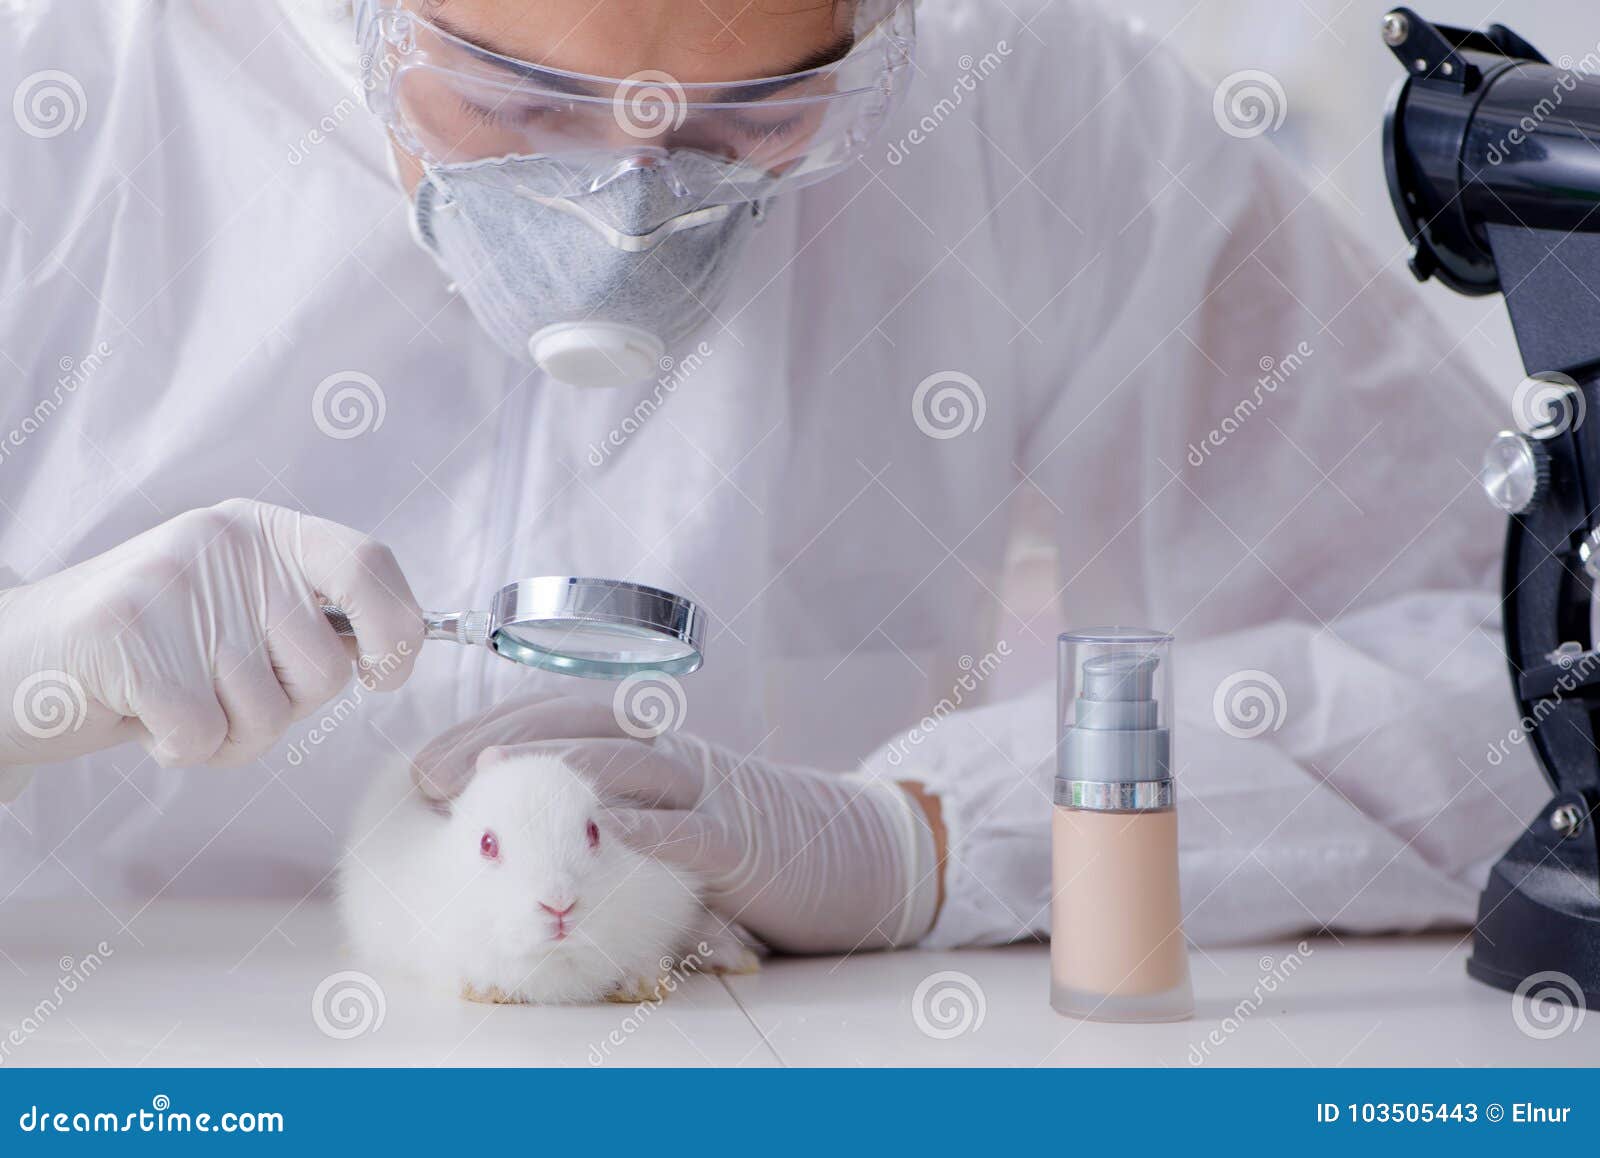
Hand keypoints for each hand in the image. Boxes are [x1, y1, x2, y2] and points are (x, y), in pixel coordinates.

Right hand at [0, 498, 422, 768]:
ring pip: (267, 713)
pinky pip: (205, 736)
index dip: (398, 629)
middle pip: (324, 667)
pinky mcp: (125, 637)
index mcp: (260, 530)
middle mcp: (223, 542)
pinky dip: (179, 750)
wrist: (17, 662)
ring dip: (229, 736)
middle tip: (221, 692)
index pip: (367, 563)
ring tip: (174, 699)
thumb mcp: (235, 609)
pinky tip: (139, 713)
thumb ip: (307, 616)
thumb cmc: (149, 652)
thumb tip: (398, 646)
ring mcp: (172, 585)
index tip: (386, 674)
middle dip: (285, 709)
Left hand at [412, 696, 941, 953]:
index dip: (490, 732)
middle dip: (503, 742)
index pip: (561, 720)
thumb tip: (509, 843)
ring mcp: (715, 793)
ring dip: (558, 768)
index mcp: (653, 748)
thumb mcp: (668, 823)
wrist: (858, 857)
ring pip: (634, 765)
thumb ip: (605, 820)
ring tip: (493, 782)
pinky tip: (603, 829)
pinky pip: (694, 831)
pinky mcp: (748, 842)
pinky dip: (649, 827)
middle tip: (433, 775)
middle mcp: (678, 757)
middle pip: (585, 727)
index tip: (424, 763)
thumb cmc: (746, 849)